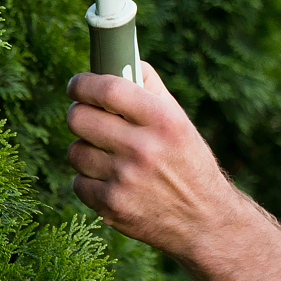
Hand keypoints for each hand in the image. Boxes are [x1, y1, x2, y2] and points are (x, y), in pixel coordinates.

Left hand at [65, 63, 242, 257]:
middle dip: (78, 114)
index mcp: (164, 121)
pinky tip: (111, 182)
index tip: (77, 84)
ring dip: (85, 150)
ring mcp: (125, 180)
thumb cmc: (188, 163)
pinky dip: (90, 181)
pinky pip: (78, 182)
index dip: (83, 83)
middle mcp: (144, 149)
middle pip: (79, 118)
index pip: (108, 89)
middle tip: (86, 116)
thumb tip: (121, 58)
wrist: (204, 222)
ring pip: (75, 151)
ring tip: (106, 155)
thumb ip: (151, 89)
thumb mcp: (180, 122)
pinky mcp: (111, 207)